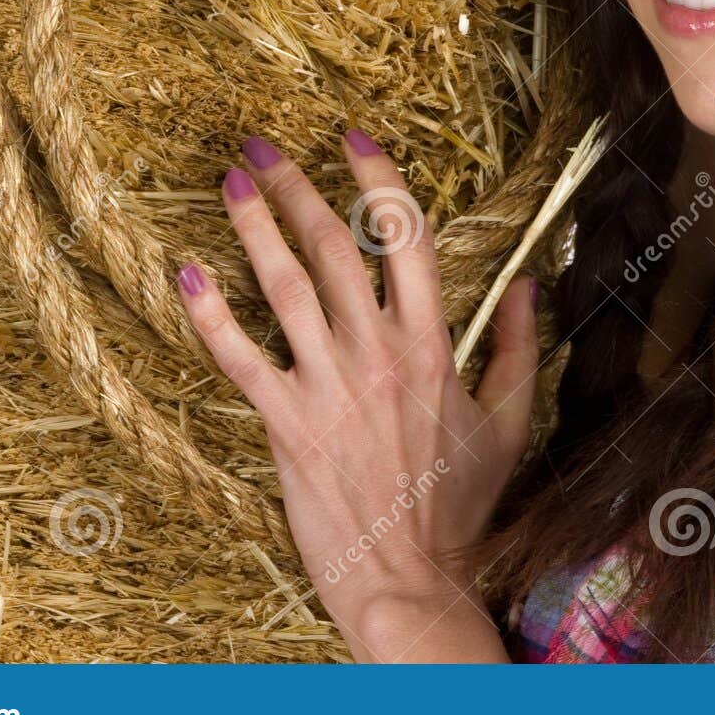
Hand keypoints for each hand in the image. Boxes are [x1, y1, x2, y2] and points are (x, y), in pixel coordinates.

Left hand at [174, 128, 536, 660]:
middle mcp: (378, 352)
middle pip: (335, 246)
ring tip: (230, 182)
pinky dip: (210, 315)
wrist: (410, 577)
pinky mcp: (285, 423)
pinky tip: (186, 274)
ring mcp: (328, 386)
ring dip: (254, 227)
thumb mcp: (507, 421)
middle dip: (297, 186)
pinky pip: (239, 358)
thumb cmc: (460, 504)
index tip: (353, 137)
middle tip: (262, 146)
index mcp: (431, 343)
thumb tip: (528, 285)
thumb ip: (515, 347)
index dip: (379, 180)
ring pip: (285, 286)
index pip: (407, 238)